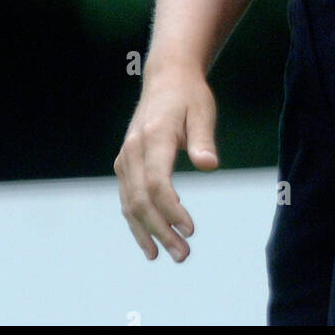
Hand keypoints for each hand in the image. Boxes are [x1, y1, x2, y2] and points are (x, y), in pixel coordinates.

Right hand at [114, 65, 218, 261]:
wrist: (166, 78)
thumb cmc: (190, 96)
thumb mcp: (203, 111)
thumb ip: (203, 140)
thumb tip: (209, 165)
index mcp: (153, 136)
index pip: (157, 182)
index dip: (171, 210)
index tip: (191, 229)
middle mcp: (133, 149)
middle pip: (141, 199)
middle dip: (161, 231)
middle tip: (184, 255)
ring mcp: (125, 158)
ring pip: (130, 204)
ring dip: (148, 233)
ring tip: (169, 256)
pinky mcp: (125, 164)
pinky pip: (127, 199)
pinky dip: (137, 223)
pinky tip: (151, 243)